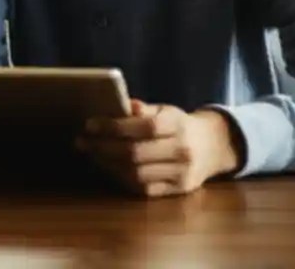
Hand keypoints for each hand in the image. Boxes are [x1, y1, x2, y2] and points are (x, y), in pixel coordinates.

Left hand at [77, 99, 241, 197]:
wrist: (213, 147)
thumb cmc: (178, 125)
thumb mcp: (165, 110)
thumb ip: (141, 109)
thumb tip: (122, 104)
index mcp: (178, 125)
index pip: (144, 127)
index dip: (114, 126)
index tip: (89, 124)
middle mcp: (182, 151)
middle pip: (136, 153)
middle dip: (102, 147)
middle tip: (81, 141)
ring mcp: (182, 173)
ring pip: (136, 174)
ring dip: (107, 164)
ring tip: (91, 154)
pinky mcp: (178, 190)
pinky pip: (143, 188)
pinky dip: (121, 178)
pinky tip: (107, 167)